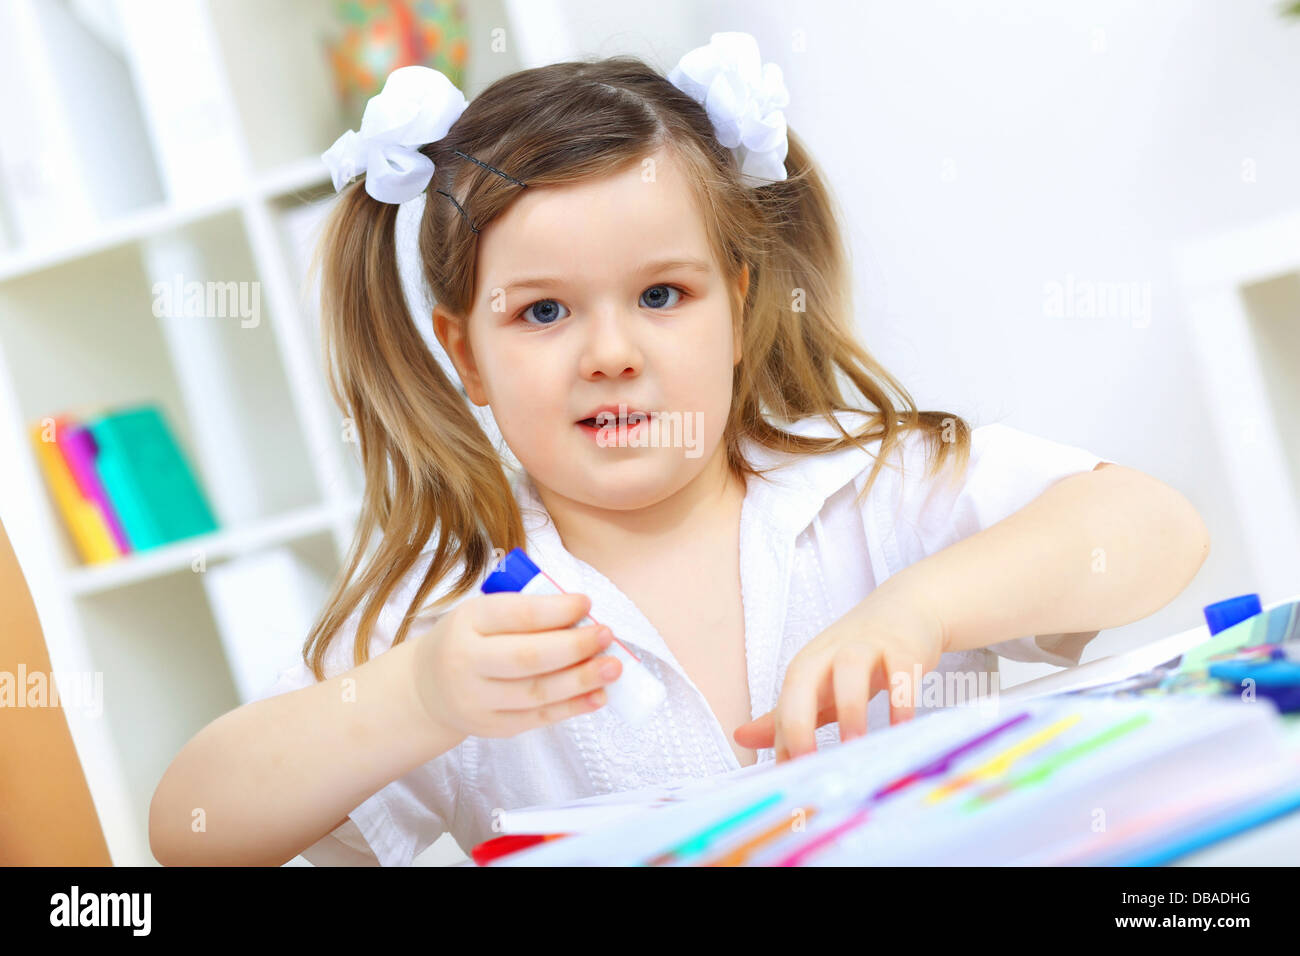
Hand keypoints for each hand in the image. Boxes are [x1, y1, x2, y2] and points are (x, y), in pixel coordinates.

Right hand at [409, 591, 622, 740]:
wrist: (428, 686)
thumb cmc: (470, 639)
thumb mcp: (483, 613)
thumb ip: (526, 612)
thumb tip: (583, 617)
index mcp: (467, 621)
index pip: (516, 615)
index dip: (555, 610)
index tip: (587, 603)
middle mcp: (466, 662)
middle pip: (528, 657)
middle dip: (574, 646)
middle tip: (607, 635)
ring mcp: (477, 699)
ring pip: (537, 692)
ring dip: (581, 680)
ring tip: (613, 667)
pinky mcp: (492, 727)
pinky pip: (539, 718)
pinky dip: (573, 707)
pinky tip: (599, 696)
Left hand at [733, 587, 945, 762]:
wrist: (908, 607)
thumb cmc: (859, 653)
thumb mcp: (820, 682)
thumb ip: (786, 714)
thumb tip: (741, 737)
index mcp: (807, 666)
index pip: (784, 703)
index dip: (781, 740)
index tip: (787, 777)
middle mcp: (831, 653)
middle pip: (803, 678)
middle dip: (799, 720)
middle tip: (805, 761)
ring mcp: (867, 646)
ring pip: (850, 669)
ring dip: (850, 707)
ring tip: (855, 746)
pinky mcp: (902, 647)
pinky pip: (900, 672)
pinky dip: (901, 699)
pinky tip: (902, 728)